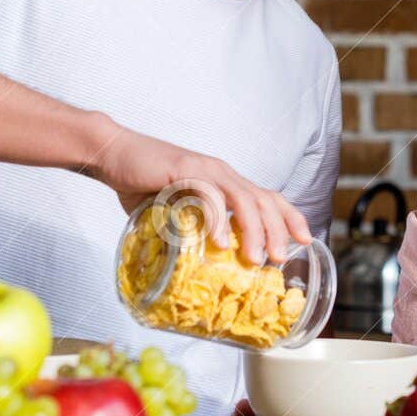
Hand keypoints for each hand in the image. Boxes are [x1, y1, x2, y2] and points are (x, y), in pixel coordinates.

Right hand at [86, 126, 311, 264]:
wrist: (112, 154)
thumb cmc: (142, 183)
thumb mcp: (176, 210)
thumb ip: (193, 228)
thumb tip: (203, 261)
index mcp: (225, 181)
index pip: (268, 195)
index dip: (290, 217)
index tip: (305, 240)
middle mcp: (221, 173)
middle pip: (263, 199)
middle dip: (278, 230)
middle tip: (279, 259)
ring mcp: (204, 170)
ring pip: (242, 198)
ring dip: (252, 229)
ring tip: (254, 257)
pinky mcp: (183, 172)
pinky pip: (207, 195)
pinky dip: (217, 218)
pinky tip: (219, 240)